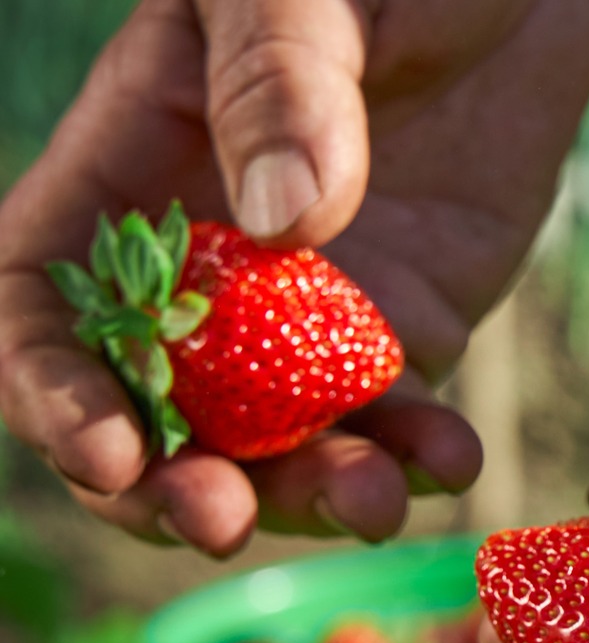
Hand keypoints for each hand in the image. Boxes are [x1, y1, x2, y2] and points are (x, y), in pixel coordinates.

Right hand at [0, 0, 588, 554]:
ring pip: (280, 440)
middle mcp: (213, 262)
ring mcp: (314, 307)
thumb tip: (285, 225)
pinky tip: (454, 460)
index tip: (112, 455)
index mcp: (134, 170)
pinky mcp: (414, 321)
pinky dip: (420, 454)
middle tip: (225, 522)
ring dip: (310, 492)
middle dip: (177, 482)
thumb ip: (276, 85)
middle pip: (157, 409)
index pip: (44, 307)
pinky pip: (401, 414)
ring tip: (373, 504)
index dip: (56, 394)